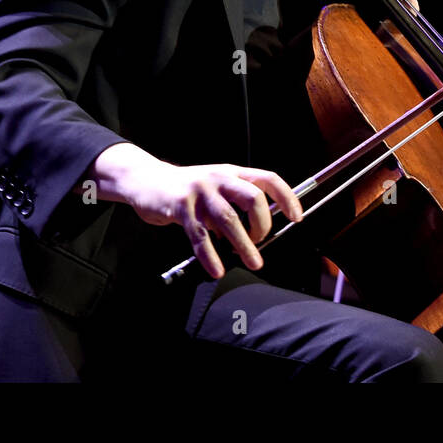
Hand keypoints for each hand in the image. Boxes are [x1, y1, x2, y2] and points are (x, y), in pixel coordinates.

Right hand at [87, 143, 302, 278]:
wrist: (146, 180)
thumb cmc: (187, 190)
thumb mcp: (215, 188)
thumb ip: (235, 204)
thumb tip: (258, 231)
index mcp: (232, 173)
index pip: (267, 179)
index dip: (286, 197)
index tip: (296, 217)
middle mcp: (219, 178)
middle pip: (252, 197)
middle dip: (263, 224)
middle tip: (261, 242)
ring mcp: (199, 191)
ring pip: (229, 219)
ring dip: (244, 244)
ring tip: (253, 262)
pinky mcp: (180, 207)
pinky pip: (199, 236)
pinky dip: (210, 256)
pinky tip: (217, 270)